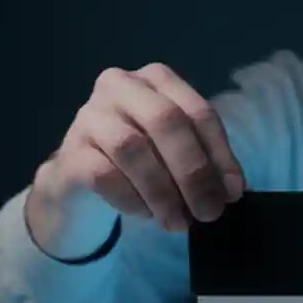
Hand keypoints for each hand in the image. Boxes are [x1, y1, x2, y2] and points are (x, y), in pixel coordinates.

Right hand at [26, 63, 245, 256]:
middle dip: (194, 171)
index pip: (198, 112)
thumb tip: (233, 190)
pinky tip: (145, 214)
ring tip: (178, 222)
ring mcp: (89, 116)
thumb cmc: (141, 164)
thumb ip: (207, 164)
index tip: (232, 193)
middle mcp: (120, 86)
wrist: (80, 185)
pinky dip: (132, 199)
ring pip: (133, 147)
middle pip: (167, 121)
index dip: (220, 155)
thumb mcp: (178, 157)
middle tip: (208, 212)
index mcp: (157, 80)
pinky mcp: (69, 152)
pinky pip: (104, 175)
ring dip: (163, 192)